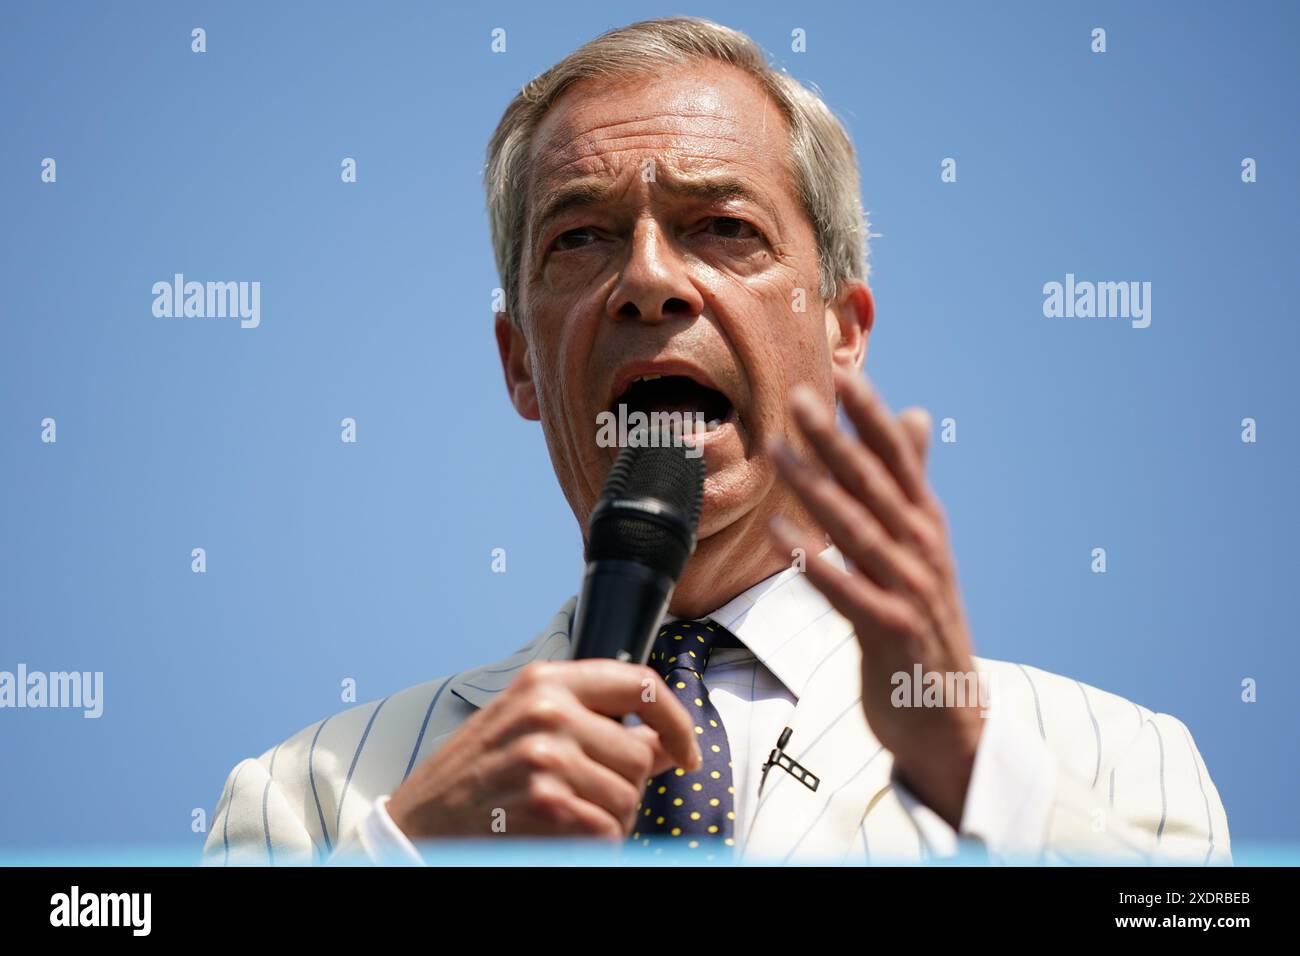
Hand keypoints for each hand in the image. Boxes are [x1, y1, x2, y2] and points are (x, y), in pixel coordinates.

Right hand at [386, 659, 702, 841]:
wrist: (418, 824)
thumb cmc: (475, 775)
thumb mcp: (527, 725)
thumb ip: (592, 723)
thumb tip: (666, 744)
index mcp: (544, 681)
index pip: (639, 684)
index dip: (674, 721)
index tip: (685, 749)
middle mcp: (547, 711)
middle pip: (637, 755)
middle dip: (624, 785)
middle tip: (581, 796)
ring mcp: (547, 758)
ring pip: (628, 797)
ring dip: (608, 818)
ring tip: (563, 815)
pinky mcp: (549, 805)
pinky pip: (608, 831)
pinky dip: (594, 843)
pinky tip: (557, 834)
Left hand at [766, 365, 981, 828]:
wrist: (948, 714)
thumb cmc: (924, 621)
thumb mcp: (924, 546)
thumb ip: (911, 481)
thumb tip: (914, 413)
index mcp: (927, 524)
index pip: (898, 460)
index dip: (871, 418)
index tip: (843, 374)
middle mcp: (922, 549)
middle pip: (874, 485)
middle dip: (836, 439)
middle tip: (800, 397)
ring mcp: (909, 590)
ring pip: (856, 528)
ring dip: (816, 487)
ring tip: (779, 450)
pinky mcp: (890, 631)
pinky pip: (845, 590)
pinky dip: (815, 560)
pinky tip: (781, 533)